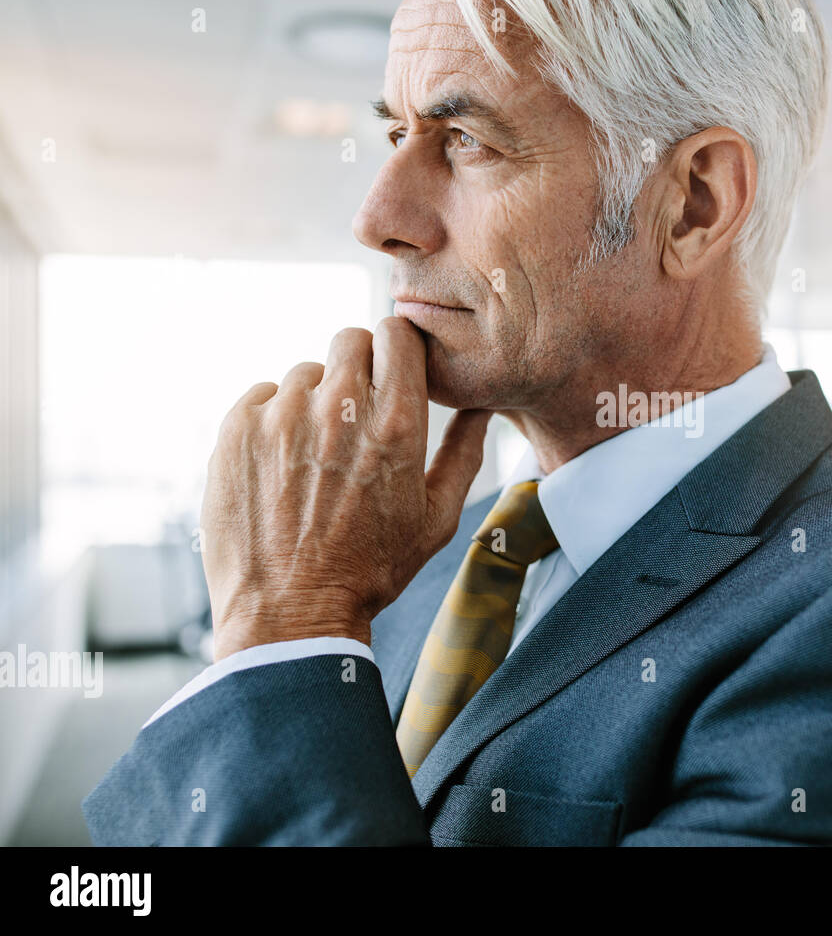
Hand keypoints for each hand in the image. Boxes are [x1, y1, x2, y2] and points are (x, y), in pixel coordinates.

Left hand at [199, 316, 490, 659]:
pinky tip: (283, 465)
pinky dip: (274, 419)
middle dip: (361, 367)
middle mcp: (339, 409)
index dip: (401, 348)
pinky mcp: (237, 430)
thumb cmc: (371, 570)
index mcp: (397, 424)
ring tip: (317, 454)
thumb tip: (480, 407)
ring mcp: (282, 416)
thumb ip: (465, 452)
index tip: (398, 371)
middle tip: (359, 415)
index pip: (398, 333)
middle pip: (352, 340)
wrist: (290, 613)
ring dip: (316, 400)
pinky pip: (263, 396)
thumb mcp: (437, 518)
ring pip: (306, 372)